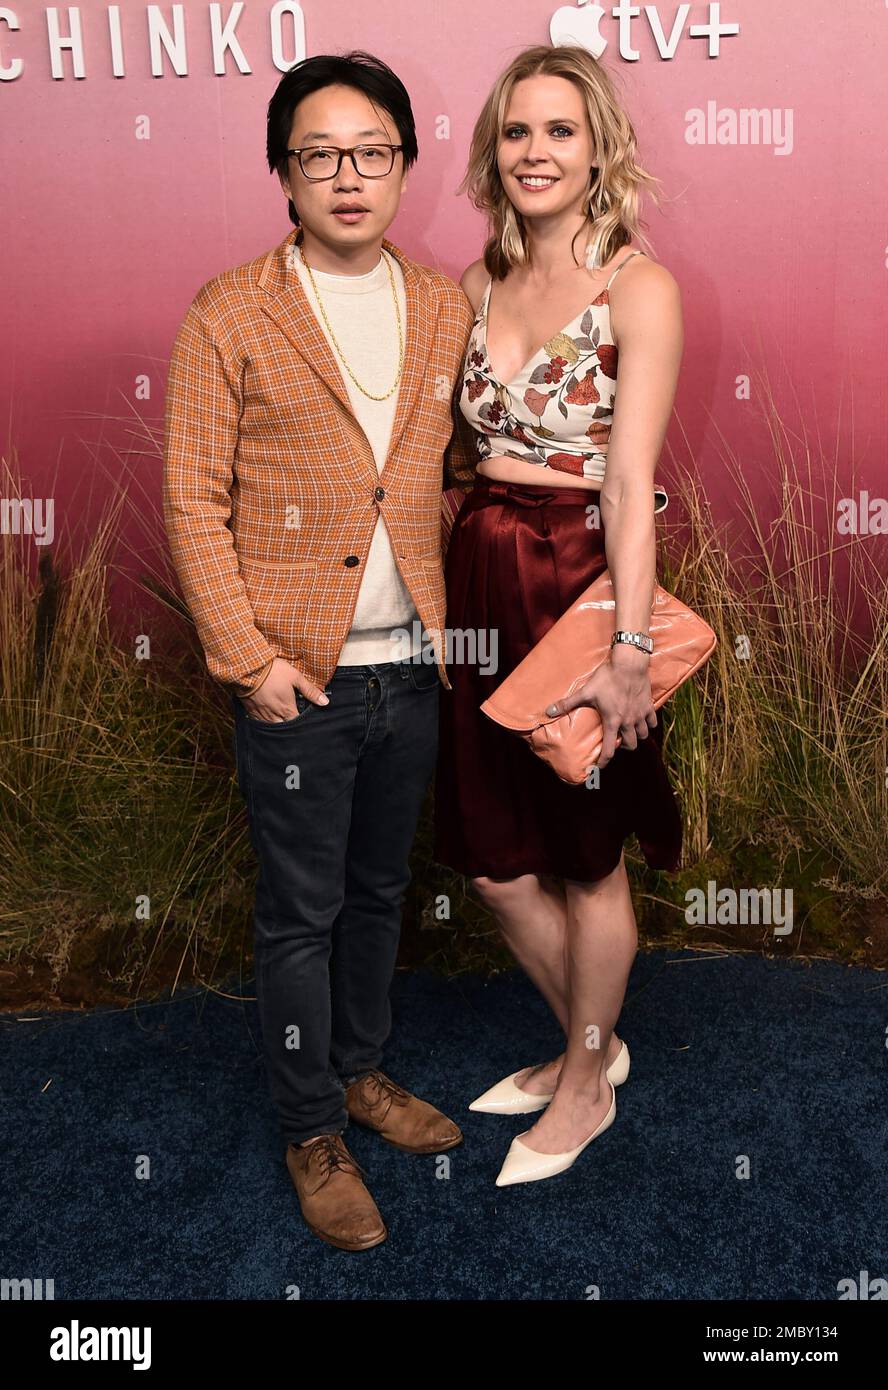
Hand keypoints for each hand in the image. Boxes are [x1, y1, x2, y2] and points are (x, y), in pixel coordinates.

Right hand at [239, 657, 328, 723]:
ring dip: (278, 726)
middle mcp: (274, 715)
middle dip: (290, 727)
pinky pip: (259, 722)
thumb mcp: (295, 677)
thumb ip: (310, 691)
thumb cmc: (273, 671)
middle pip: (284, 728)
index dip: (302, 724)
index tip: (304, 720)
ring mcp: (262, 714)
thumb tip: (325, 702)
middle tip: (294, 722)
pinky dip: (265, 722)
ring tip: (282, 720)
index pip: (297, 723)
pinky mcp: (251, 711)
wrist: (249, 667)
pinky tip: (268, 717)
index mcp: (286, 709)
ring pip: (272, 727)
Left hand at [544, 645, 655, 769]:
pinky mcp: (649, 706)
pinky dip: (648, 724)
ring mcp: (640, 715)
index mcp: (612, 722)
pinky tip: (641, 720)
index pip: (609, 750)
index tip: (598, 767)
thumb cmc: (607, 678)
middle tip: (615, 742)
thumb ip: (567, 703)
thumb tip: (548, 711)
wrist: (629, 664)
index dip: (604, 762)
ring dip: (636, 736)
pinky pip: (653, 722)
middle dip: (623, 747)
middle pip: (631, 745)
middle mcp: (628, 722)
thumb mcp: (585, 692)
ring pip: (643, 735)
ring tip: (628, 732)